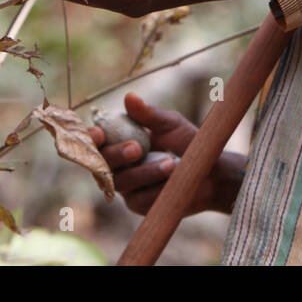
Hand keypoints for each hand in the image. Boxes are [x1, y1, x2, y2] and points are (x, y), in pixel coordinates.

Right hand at [87, 92, 245, 216]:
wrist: (210, 172)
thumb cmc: (187, 143)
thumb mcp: (170, 124)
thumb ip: (148, 114)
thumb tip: (129, 97)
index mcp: (119, 140)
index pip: (96, 140)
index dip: (91, 138)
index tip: (98, 133)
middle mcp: (117, 164)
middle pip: (103, 162)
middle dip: (117, 155)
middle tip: (137, 148)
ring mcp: (126, 186)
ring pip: (122, 181)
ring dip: (145, 172)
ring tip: (171, 164)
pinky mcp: (138, 204)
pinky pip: (138, 198)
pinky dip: (156, 188)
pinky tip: (172, 181)